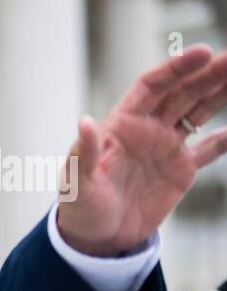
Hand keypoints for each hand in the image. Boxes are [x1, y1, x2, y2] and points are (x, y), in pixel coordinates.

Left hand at [57, 45, 226, 255]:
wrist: (96, 237)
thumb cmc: (80, 208)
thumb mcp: (77, 183)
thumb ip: (85, 153)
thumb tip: (85, 121)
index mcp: (121, 123)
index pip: (152, 86)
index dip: (176, 68)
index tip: (202, 53)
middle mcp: (147, 129)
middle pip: (182, 92)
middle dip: (208, 73)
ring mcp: (166, 147)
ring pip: (199, 111)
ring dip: (221, 93)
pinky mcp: (181, 170)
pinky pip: (209, 148)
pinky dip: (225, 138)